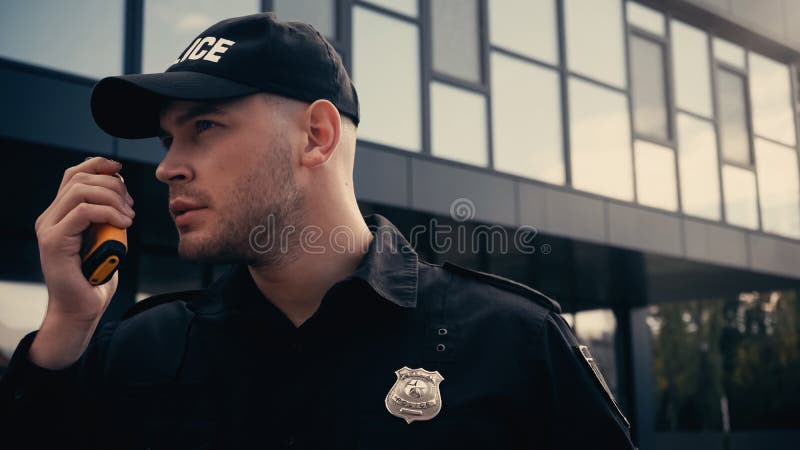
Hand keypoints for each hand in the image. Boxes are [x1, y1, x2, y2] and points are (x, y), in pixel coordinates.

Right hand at [30, 157, 134, 367]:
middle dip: (112, 184)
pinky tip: (124, 223)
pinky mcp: (55, 241)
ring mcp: (49, 229)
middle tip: (131, 206)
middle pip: (79, 178)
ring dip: (113, 198)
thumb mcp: (107, 238)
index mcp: (60, 214)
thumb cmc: (95, 278)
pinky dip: (109, 212)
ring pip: (81, 191)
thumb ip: (108, 216)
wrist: (81, 309)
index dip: (97, 165)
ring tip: (129, 216)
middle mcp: (50, 218)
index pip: (74, 175)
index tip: (121, 170)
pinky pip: (83, 211)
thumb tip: (121, 193)